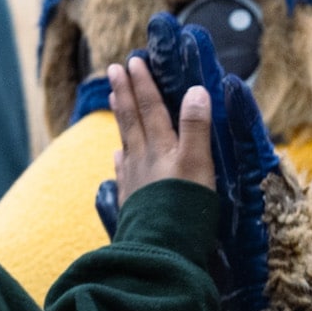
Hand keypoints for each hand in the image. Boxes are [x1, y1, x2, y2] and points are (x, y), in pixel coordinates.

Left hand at [106, 51, 215, 210]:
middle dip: (124, 92)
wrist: (162, 249)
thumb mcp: (198, 164)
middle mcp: (143, 159)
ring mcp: (133, 180)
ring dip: (120, 117)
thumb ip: (196, 127)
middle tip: (114, 69)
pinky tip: (118, 155)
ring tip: (113, 99)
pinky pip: (122, 170)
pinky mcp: (131, 200)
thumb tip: (195, 90)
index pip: (151, 108)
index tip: (133, 61)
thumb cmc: (185, 207)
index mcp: (161, 147)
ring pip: (125, 140)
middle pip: (131, 119)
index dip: (143, 84)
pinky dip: (120, 156)